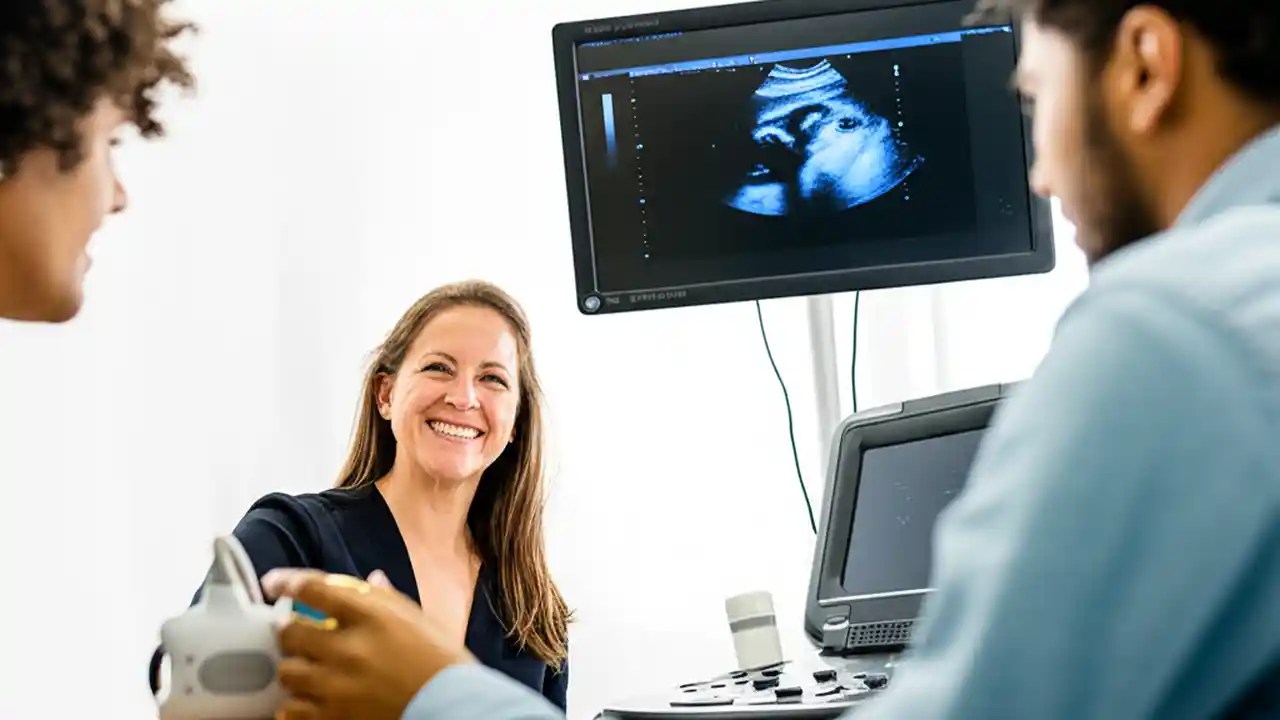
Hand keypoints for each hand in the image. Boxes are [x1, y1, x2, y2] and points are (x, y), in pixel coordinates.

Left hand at [262, 568, 475, 719]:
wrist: (451, 705)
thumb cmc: (440, 659)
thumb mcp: (416, 617)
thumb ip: (386, 598)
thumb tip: (371, 578)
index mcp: (371, 615)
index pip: (315, 589)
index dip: (288, 582)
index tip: (274, 583)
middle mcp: (348, 648)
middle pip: (290, 632)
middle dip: (288, 630)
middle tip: (292, 632)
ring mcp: (337, 686)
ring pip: (287, 672)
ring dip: (293, 668)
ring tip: (304, 669)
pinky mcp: (334, 718)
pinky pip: (291, 711)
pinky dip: (294, 704)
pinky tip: (304, 700)